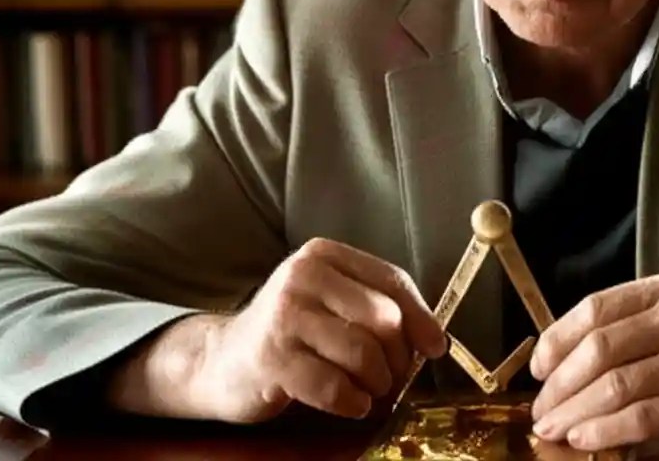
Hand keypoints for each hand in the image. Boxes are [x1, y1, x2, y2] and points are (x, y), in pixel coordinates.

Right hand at [198, 238, 446, 422]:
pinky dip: (352, 401)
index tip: (435, 347)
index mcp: (324, 255)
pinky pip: (334, 386)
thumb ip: (376, 306)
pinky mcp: (272, 358)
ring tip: (368, 390)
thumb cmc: (291, 333)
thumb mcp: (330, 302)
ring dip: (377, 383)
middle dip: (398, 357)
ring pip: (363, 353)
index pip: (392, 280)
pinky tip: (350, 402)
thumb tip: (434, 339)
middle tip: (391, 377)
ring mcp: (284, 316)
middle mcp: (303, 276)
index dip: (422, 317)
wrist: (222, 361)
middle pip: (384, 319)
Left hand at [527, 271, 658, 450]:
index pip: (595, 308)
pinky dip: (604, 431)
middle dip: (558, 385)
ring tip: (554, 428)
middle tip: (539, 409)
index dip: (555, 341)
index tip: (537, 369)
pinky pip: (643, 418)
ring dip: (573, 412)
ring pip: (614, 385)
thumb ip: (642, 328)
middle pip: (598, 348)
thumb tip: (571, 367)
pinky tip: (585, 439)